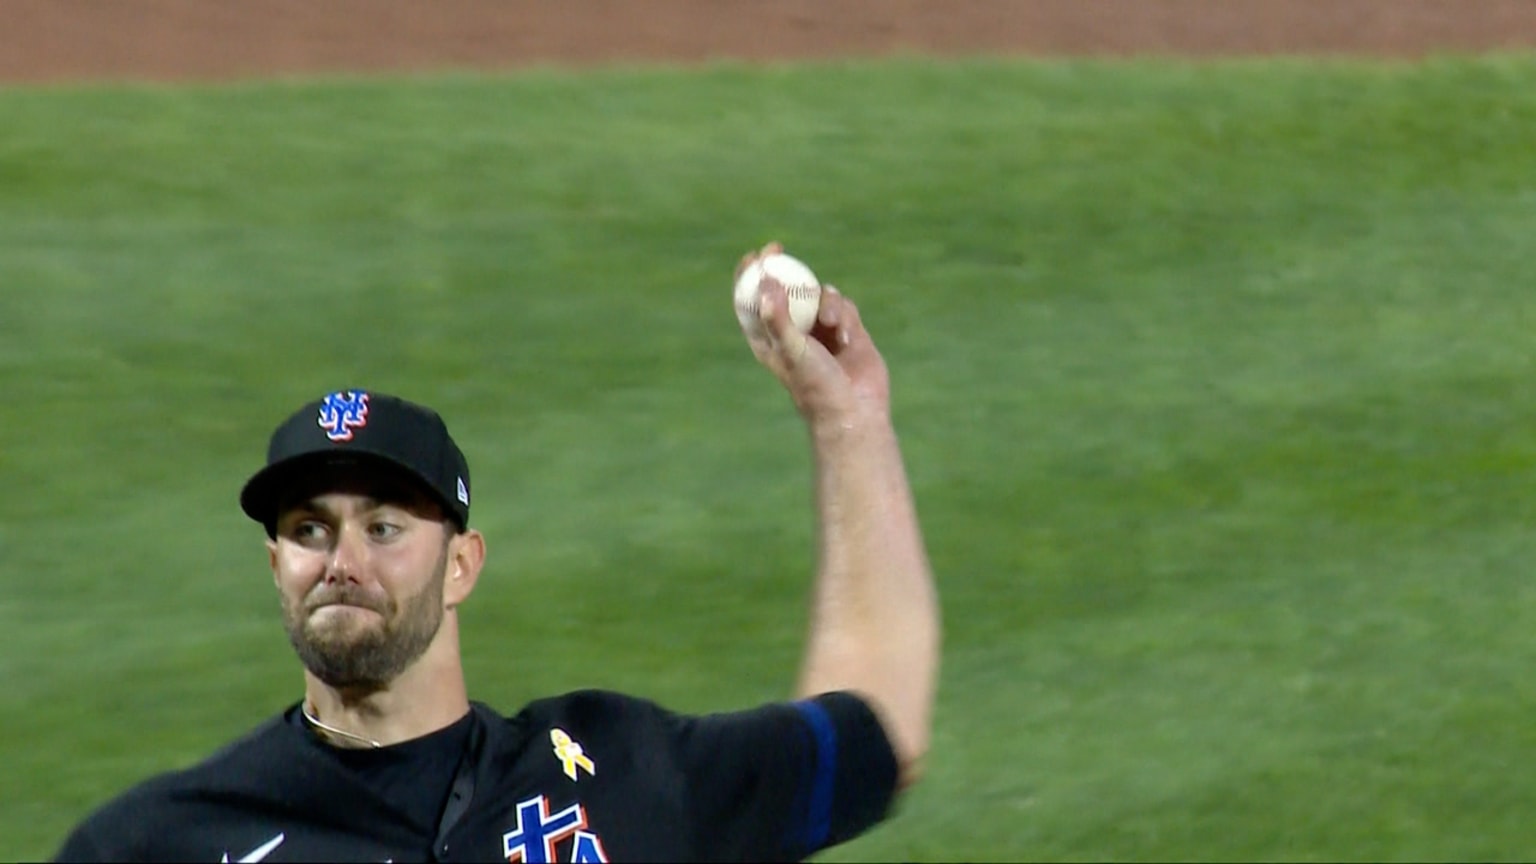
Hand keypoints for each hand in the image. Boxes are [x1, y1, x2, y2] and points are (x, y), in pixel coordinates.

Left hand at [735, 243, 890, 430]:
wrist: (854, 411)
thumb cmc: (815, 386)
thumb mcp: (792, 350)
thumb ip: (778, 317)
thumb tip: (765, 281)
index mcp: (770, 340)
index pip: (752, 302)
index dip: (749, 276)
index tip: (753, 256)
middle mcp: (794, 332)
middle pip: (784, 289)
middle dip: (781, 268)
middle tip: (777, 250)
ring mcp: (821, 331)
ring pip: (818, 294)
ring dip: (824, 300)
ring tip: (830, 322)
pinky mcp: (847, 331)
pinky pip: (843, 306)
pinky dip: (844, 314)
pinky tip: (846, 337)